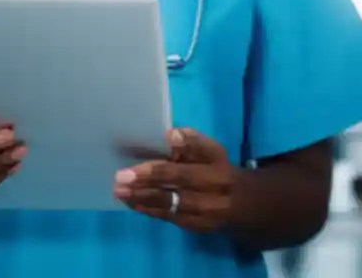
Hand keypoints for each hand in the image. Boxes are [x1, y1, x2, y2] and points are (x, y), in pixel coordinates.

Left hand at [114, 127, 237, 232]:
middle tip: (118, 182)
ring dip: (141, 200)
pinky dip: (149, 210)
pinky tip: (132, 202)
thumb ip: (193, 141)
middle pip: (172, 193)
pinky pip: (169, 218)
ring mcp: (204, 216)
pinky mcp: (196, 227)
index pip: (182, 173)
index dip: (154, 172)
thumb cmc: (219, 168)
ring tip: (119, 193)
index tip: (129, 170)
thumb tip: (170, 134)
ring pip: (168, 208)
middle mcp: (212, 197)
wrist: (243, 203)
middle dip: (143, 188)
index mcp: (217, 172)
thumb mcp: (213, 150)